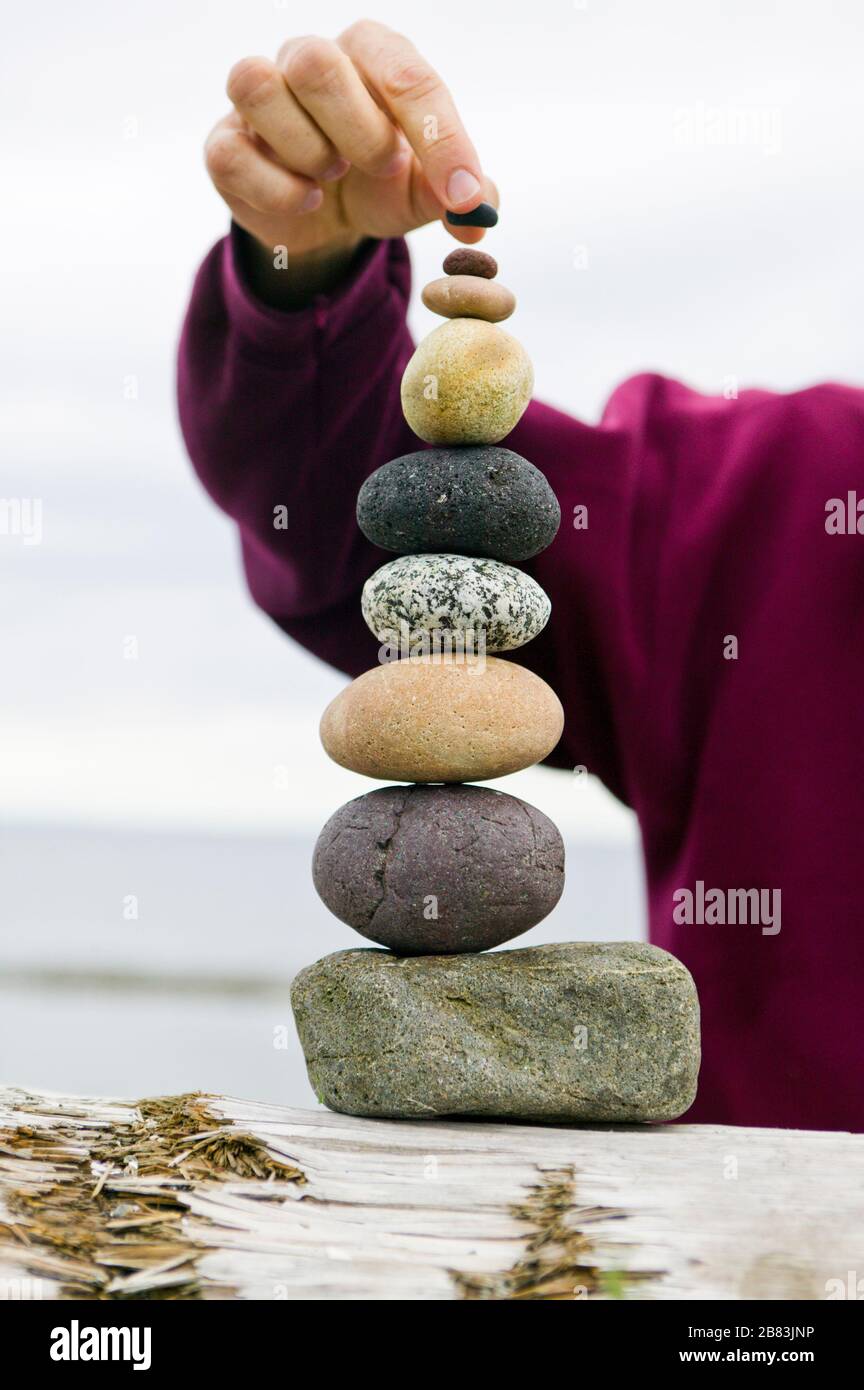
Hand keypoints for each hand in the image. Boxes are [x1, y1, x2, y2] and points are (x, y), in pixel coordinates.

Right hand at [205, 19, 497, 273]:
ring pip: (258, 86)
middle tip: (382, 169)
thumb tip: (480, 212)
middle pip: (316, 62)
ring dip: (307, 147)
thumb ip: (461, 194)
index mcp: (371, 55)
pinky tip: (307, 202)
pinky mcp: (224, 143)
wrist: (324, 220)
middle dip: (360, 130)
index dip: (440, 138)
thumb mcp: (427, 191)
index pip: (405, 75)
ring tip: (333, 178)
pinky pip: (231, 151)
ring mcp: (260, 99)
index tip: (462, 194)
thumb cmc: (379, 183)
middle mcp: (309, 59)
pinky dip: (276, 188)